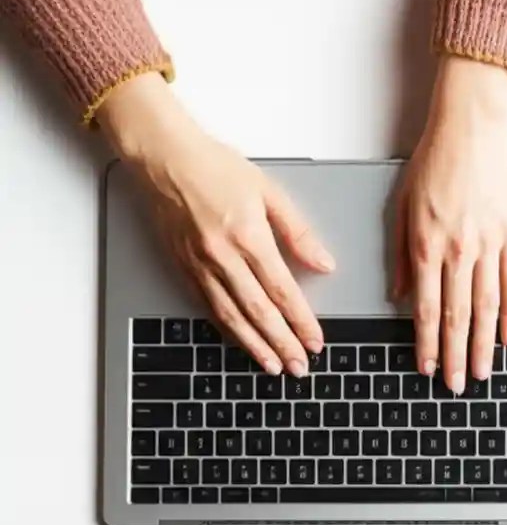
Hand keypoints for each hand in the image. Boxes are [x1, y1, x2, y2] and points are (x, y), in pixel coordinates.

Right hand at [98, 73, 334, 374]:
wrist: (163, 158)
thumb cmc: (215, 167)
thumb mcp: (269, 192)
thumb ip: (298, 232)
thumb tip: (324, 263)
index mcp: (249, 237)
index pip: (282, 291)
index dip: (301, 321)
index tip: (315, 341)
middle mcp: (222, 257)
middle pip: (259, 311)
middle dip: (282, 343)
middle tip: (300, 366)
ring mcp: (199, 265)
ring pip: (231, 316)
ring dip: (254, 345)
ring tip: (273, 366)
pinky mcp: (182, 266)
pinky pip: (208, 306)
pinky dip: (226, 329)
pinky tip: (240, 342)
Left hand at [394, 56, 506, 393]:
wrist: (472, 130)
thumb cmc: (434, 161)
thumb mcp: (401, 206)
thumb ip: (399, 253)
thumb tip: (397, 293)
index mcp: (426, 246)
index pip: (425, 308)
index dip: (426, 344)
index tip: (427, 369)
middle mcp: (457, 252)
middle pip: (455, 316)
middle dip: (455, 356)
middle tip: (457, 385)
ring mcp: (489, 245)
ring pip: (485, 306)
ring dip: (482, 344)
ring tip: (483, 372)